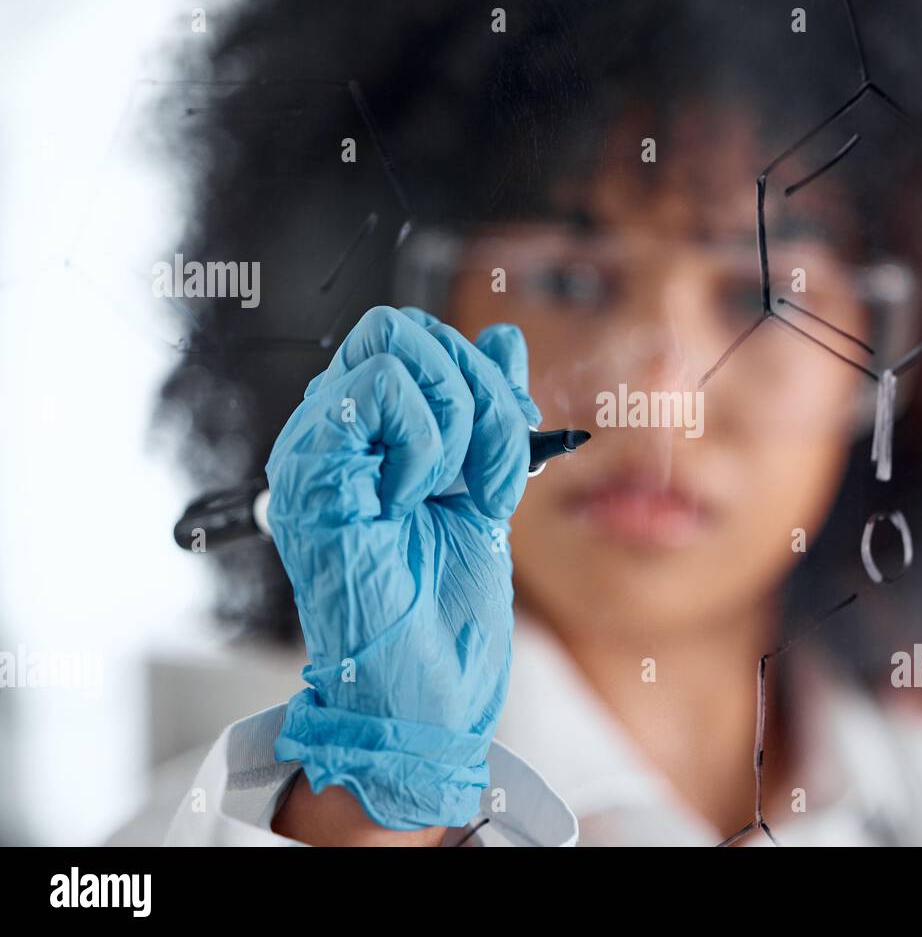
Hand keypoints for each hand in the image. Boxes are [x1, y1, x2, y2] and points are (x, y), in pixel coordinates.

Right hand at [266, 305, 541, 830]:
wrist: (429, 693)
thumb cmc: (446, 612)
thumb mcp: (485, 488)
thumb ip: (490, 412)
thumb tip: (503, 338)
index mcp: (370, 435)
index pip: (421, 339)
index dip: (484, 378)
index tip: (512, 454)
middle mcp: (335, 434)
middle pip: (407, 326)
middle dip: (480, 389)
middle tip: (490, 475)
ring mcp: (316, 450)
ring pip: (394, 342)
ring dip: (460, 416)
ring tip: (452, 492)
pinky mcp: (310, 475)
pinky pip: (375, 389)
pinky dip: (425, 438)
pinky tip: (415, 499)